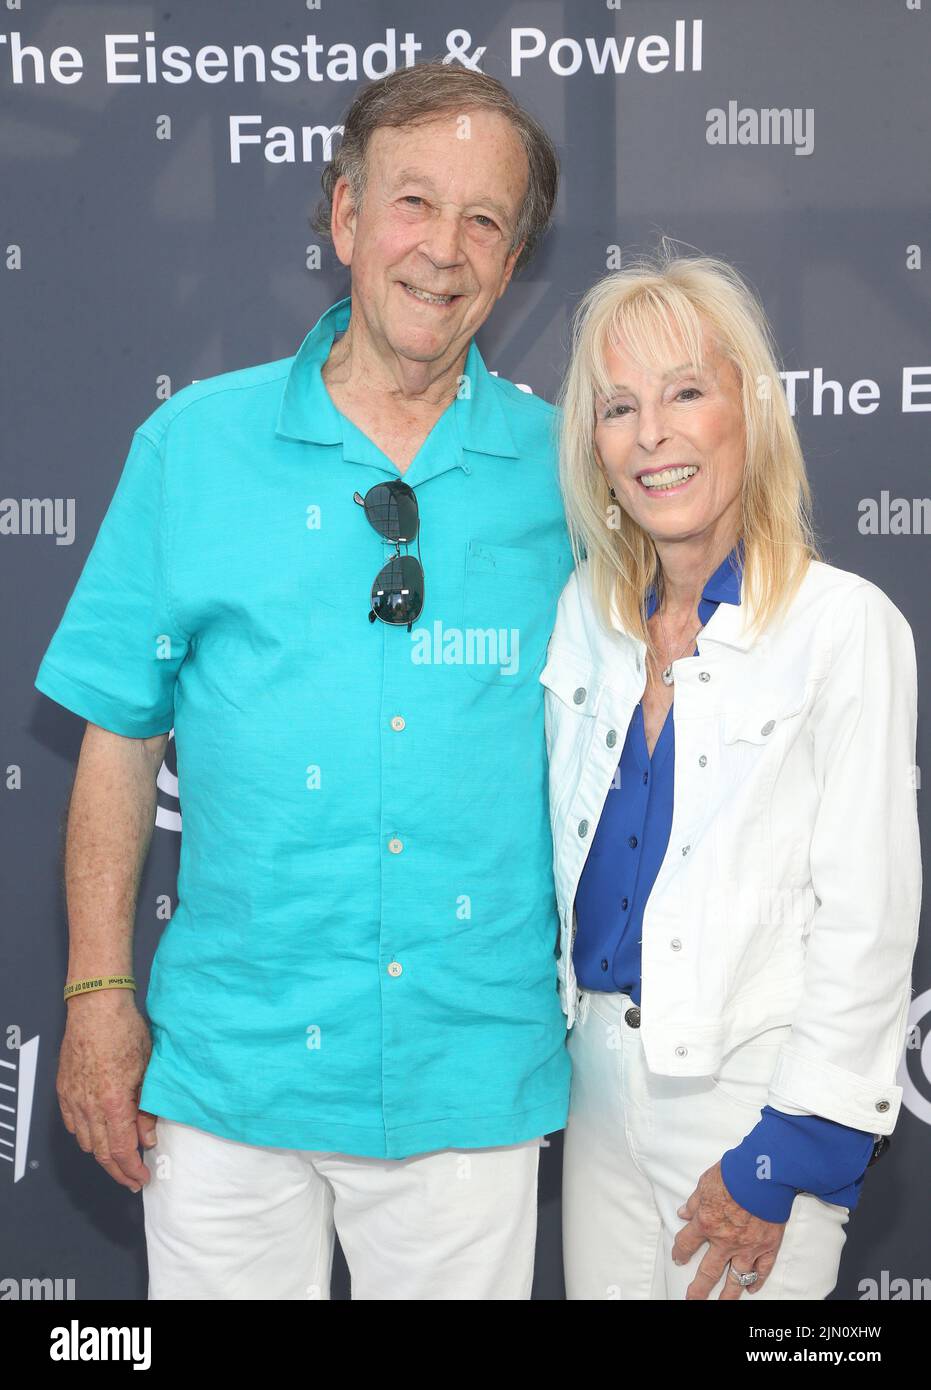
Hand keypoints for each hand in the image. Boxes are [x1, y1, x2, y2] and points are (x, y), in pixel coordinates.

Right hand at [57, 989, 158, 1191]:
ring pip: (85, 1141)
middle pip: (101, 1152)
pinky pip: (73, 1124)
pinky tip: (98, 1133)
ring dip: (103, 1153)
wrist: (96, 1007)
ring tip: (120, 1157)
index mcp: (113, 1102)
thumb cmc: (125, 1031)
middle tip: (133, 1178)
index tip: (142, 1178)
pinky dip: (86, 1135)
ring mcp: (73, 1098)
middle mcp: (89, 1106)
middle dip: (119, 1170)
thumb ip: (147, 1109)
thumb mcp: (147, 1070)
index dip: (132, 1170)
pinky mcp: (64, 1090)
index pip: (121, 1151)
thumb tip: (148, 1139)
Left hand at [672, 1160, 786, 1298]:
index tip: (678, 1259)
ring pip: (735, 1278)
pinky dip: (757, 1280)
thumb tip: (684, 1212)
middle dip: (698, 1289)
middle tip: (692, 1299)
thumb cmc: (734, 1173)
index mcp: (706, 1223)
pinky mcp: (768, 1246)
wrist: (764, 1173)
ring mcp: (747, 1247)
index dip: (680, 1252)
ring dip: (728, 1294)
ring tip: (721, 1304)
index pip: (686, 1244)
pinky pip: (762, 1270)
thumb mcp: (705, 1182)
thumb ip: (695, 1201)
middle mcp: (725, 1240)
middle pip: (708, 1272)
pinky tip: (752, 1289)